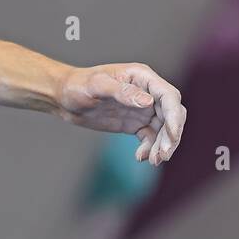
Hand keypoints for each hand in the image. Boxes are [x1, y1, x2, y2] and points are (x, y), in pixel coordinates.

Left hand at [53, 62, 185, 165]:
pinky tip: (141, 157)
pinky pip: (150, 137)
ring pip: (164, 129)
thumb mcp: (96, 85)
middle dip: (171, 135)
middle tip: (162, 155)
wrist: (63, 97)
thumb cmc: (77, 85)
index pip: (169, 96)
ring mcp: (143, 108)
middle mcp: (147, 92)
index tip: (172, 135)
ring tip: (153, 160)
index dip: (175, 116)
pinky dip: (150, 148)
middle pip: (172, 115)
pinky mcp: (135, 123)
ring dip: (162, 145)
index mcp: (142, 77)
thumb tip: (148, 102)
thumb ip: (121, 92)